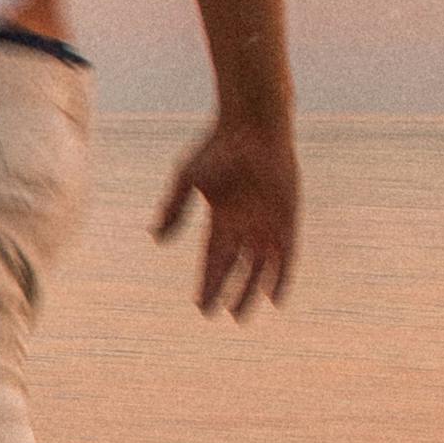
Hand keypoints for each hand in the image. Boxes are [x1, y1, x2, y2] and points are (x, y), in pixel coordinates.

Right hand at [152, 118, 299, 318]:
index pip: (214, 259)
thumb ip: (174, 208)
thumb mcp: (188, 178)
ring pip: (261, 267)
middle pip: (237, 268)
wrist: (253, 126)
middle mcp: (245, 226)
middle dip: (229, 291)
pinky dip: (281, 277)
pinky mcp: (288, 218)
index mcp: (222, 219)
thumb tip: (156, 238)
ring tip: (240, 314)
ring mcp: (267, 223)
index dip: (207, 282)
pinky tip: (276, 298)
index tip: (201, 305)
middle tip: (223, 315)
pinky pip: (286, 255)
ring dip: (252, 290)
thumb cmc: (218, 148)